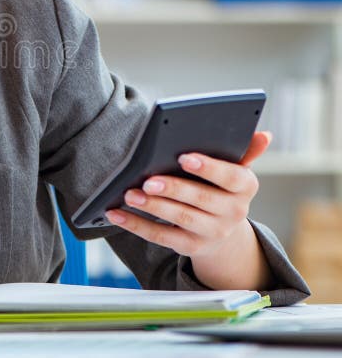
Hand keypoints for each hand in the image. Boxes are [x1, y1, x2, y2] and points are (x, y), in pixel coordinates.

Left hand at [105, 131, 272, 288]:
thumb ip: (244, 151)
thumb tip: (264, 134)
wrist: (224, 232)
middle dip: (173, 188)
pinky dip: (136, 225)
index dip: (209, 168)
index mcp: (245, 187)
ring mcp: (212, 232)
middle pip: (201, 199)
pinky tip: (116, 213)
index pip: (232, 177)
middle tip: (147, 180)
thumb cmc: (221, 188)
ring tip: (129, 194)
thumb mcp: (234, 170)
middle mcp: (233, 213)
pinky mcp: (190, 247)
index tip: (184, 157)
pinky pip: (161, 237)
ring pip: (180, 219)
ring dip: (152, 207)